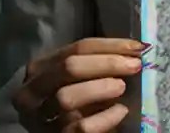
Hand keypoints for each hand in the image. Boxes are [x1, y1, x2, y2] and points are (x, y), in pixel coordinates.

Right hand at [11, 37, 145, 131]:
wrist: (65, 132)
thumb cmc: (75, 103)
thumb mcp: (76, 79)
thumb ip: (92, 65)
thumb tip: (132, 51)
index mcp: (39, 69)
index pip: (75, 48)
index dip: (109, 45)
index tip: (138, 48)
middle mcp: (32, 92)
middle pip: (69, 67)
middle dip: (106, 63)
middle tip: (134, 66)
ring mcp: (41, 118)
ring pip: (67, 97)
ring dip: (99, 88)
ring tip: (121, 87)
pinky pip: (80, 127)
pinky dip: (104, 117)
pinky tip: (120, 111)